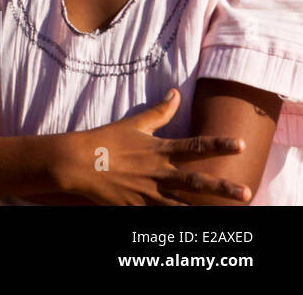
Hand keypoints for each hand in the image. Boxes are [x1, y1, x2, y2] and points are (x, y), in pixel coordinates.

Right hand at [54, 89, 251, 204]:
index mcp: (159, 150)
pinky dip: (176, 222)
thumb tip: (175, 93)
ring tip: (228, 216)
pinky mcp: (137, 207)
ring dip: (205, 210)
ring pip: (183, 204)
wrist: (76, 162)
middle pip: (195, 181)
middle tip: (245, 192)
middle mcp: (158, 172)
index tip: (240, 145)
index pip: (195, 146)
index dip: (219, 144)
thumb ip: (159, 112)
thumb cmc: (105, 140)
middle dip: (221, 187)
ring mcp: (148, 192)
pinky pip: (161, 217)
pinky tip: (192, 229)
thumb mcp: (134, 123)